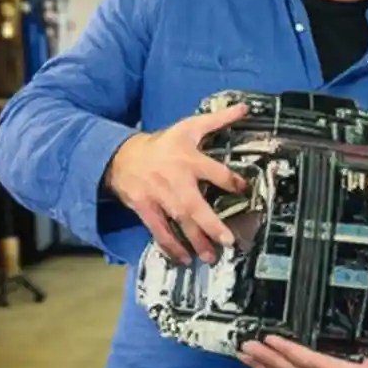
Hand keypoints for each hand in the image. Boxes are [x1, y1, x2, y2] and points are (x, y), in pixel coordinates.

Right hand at [106, 103, 248, 264]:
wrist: (123, 155)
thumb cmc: (163, 143)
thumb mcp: (189, 126)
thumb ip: (218, 120)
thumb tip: (244, 108)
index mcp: (189, 159)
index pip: (215, 172)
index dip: (231, 181)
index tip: (245, 190)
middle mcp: (175, 179)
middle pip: (194, 205)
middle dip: (210, 225)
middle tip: (228, 241)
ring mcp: (158, 196)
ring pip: (178, 221)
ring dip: (194, 241)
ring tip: (211, 257)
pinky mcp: (144, 208)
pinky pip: (159, 231)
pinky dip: (170, 246)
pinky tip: (183, 259)